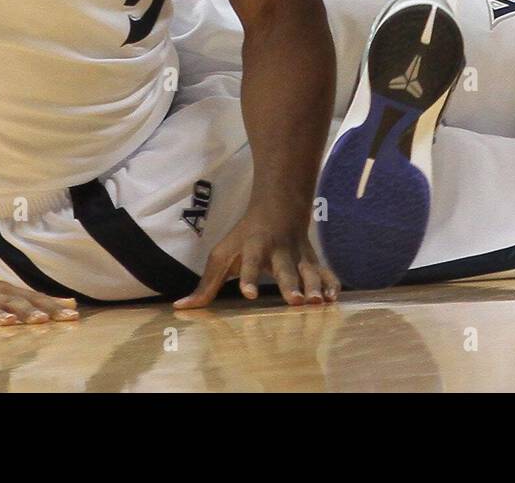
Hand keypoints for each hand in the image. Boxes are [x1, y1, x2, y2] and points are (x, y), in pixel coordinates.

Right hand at [0, 268, 79, 328]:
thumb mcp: (7, 295)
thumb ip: (37, 302)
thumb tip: (72, 305)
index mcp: (5, 292)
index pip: (33, 299)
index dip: (52, 307)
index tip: (72, 316)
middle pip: (11, 302)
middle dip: (28, 311)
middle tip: (44, 320)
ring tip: (7, 322)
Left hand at [174, 211, 339, 308]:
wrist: (280, 206)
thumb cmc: (245, 236)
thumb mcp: (222, 254)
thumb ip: (206, 284)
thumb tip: (181, 308)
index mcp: (255, 247)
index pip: (251, 263)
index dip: (250, 278)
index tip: (248, 293)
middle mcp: (279, 251)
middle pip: (286, 269)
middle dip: (291, 285)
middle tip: (296, 301)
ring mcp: (298, 255)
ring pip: (309, 271)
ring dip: (315, 286)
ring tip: (317, 302)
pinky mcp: (312, 259)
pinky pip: (325, 271)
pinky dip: (332, 284)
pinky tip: (334, 299)